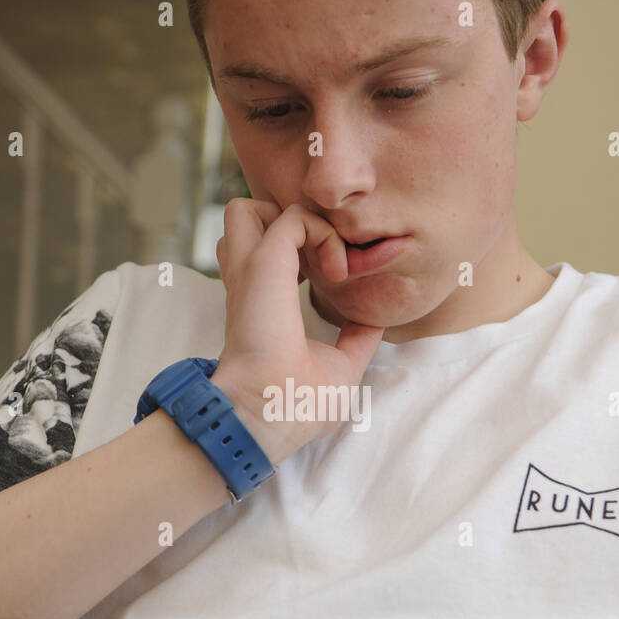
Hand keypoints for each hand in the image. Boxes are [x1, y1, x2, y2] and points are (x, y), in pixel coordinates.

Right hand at [211, 198, 383, 461]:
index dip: (300, 252)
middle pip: (246, 221)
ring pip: (249, 207)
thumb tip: (372, 321)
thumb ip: (356, 338)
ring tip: (325, 259)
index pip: (263, 253)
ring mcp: (251, 271)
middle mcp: (250, 283)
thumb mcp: (341, 366)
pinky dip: (322, 232)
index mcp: (262, 304)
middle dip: (287, 226)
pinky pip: (293, 216)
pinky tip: (337, 270)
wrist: (276, 411)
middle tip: (324, 261)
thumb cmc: (299, 404)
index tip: (334, 279)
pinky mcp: (264, 263)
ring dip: (295, 221)